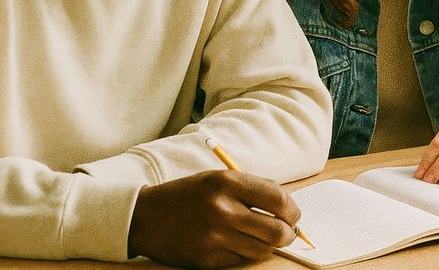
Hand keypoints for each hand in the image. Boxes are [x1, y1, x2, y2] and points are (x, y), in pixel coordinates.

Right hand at [128, 170, 299, 267]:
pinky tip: (237, 243)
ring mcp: (214, 237)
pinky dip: (246, 254)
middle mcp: (222, 209)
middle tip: (287, 231)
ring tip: (261, 237)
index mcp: (227, 182)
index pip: (278, 199)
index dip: (293, 210)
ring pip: (262, 249)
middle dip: (288, 233)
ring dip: (268, 245)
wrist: (145, 217)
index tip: (293, 214)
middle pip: (276, 230)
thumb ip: (252, 189)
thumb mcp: (218, 178)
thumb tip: (287, 207)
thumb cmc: (188, 195)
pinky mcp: (206, 259)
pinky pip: (242, 260)